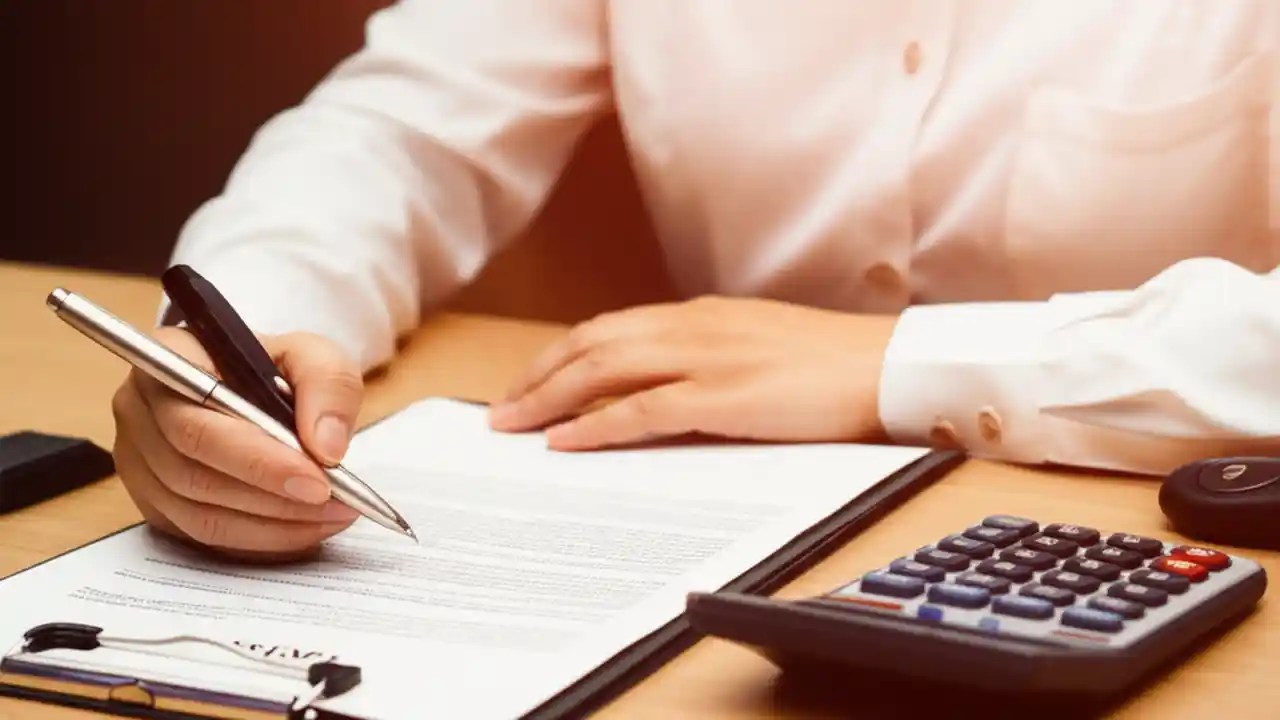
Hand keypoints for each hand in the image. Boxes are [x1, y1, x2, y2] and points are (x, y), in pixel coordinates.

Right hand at [111, 328, 364, 559]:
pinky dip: (258, 539)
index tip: (317, 481)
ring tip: (331, 516)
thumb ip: (328, 385)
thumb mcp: (315, 355)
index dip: (257, 461)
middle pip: (193, 475)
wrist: (257, 387)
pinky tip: (303, 528)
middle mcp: (139, 410)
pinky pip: (200, 536)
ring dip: (272, 526)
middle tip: (335, 504)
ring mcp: (138, 461)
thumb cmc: (276, 368)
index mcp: (168, 359)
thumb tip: (325, 448)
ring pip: (198, 514)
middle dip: (273, 498)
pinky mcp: (152, 500)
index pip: (198, 424)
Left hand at [488, 296, 897, 449]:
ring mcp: (706, 358)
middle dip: (538, 376)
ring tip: (515, 426)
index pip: (610, 328)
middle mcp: (693, 327)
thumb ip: (710, 358)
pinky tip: (567, 441)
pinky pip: (642, 409)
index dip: (561, 355)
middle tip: (502, 412)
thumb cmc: (832, 363)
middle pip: (592, 344)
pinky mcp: (723, 396)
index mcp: (702, 315)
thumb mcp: (758, 347)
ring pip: (604, 370)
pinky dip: (596, 424)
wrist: (887, 366)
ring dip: (550, 398)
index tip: (531, 381)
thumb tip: (667, 387)